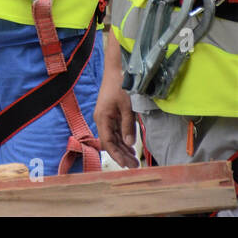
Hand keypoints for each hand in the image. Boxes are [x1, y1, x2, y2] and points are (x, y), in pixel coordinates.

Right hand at [93, 34, 138, 168]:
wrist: (116, 70)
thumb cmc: (120, 86)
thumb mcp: (127, 107)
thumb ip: (128, 126)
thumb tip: (129, 144)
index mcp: (102, 118)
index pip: (107, 142)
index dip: (117, 155)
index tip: (126, 165)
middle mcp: (102, 120)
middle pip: (110, 142)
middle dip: (122, 155)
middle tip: (135, 166)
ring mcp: (106, 117)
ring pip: (113, 138)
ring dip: (123, 149)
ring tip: (134, 160)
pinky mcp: (111, 115)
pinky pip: (116, 132)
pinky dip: (123, 141)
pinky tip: (130, 148)